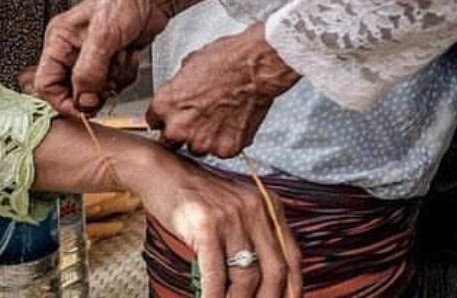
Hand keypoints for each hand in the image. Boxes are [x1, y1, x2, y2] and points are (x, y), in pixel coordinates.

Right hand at [35, 0, 221, 114]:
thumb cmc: (125, 0)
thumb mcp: (103, 37)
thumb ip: (89, 72)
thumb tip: (83, 101)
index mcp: (59, 40)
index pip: (46, 83)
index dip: (63, 100)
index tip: (83, 109)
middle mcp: (72, 50)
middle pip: (72, 90)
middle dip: (94, 88)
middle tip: (108, 80)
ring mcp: (93, 57)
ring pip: (96, 89)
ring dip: (114, 79)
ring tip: (120, 56)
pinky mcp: (111, 61)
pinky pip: (114, 83)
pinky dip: (125, 74)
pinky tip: (129, 55)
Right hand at [132, 145, 302, 297]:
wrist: (162, 171)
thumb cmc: (198, 198)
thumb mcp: (236, 210)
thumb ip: (254, 237)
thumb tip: (266, 281)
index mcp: (269, 206)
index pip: (292, 256)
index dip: (294, 288)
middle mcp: (256, 209)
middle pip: (276, 270)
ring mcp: (231, 216)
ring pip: (246, 276)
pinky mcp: (205, 225)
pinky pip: (215, 273)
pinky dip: (213, 297)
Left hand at [148, 23, 299, 157]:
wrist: (256, 66)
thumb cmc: (227, 60)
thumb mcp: (189, 65)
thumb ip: (178, 90)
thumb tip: (180, 95)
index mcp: (164, 106)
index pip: (153, 122)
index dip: (167, 118)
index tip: (177, 115)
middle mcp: (179, 127)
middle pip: (171, 141)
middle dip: (184, 131)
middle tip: (201, 117)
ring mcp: (202, 141)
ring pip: (198, 148)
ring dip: (206, 137)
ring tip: (221, 117)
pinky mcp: (226, 149)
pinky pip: (222, 150)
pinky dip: (228, 140)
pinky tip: (234, 121)